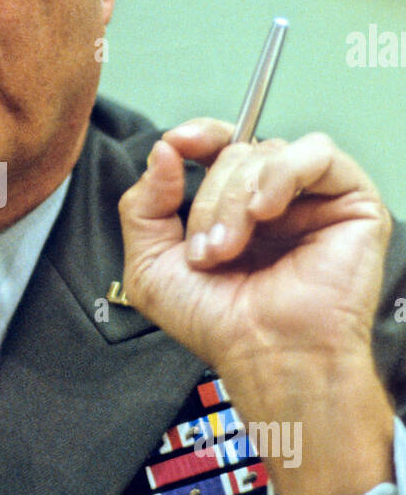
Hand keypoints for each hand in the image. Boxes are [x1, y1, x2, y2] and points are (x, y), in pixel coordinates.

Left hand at [118, 119, 395, 494]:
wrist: (267, 357)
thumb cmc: (220, 325)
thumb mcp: (152, 267)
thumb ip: (143, 206)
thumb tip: (162, 151)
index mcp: (234, 208)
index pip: (218, 145)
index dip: (196, 136)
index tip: (176, 145)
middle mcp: (274, 199)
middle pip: (234, 153)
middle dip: (208, 201)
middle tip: (208, 251)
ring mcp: (313, 199)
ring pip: (267, 152)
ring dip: (235, 199)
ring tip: (231, 248)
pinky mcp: (351, 201)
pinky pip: (316, 153)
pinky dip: (280, 175)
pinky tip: (267, 213)